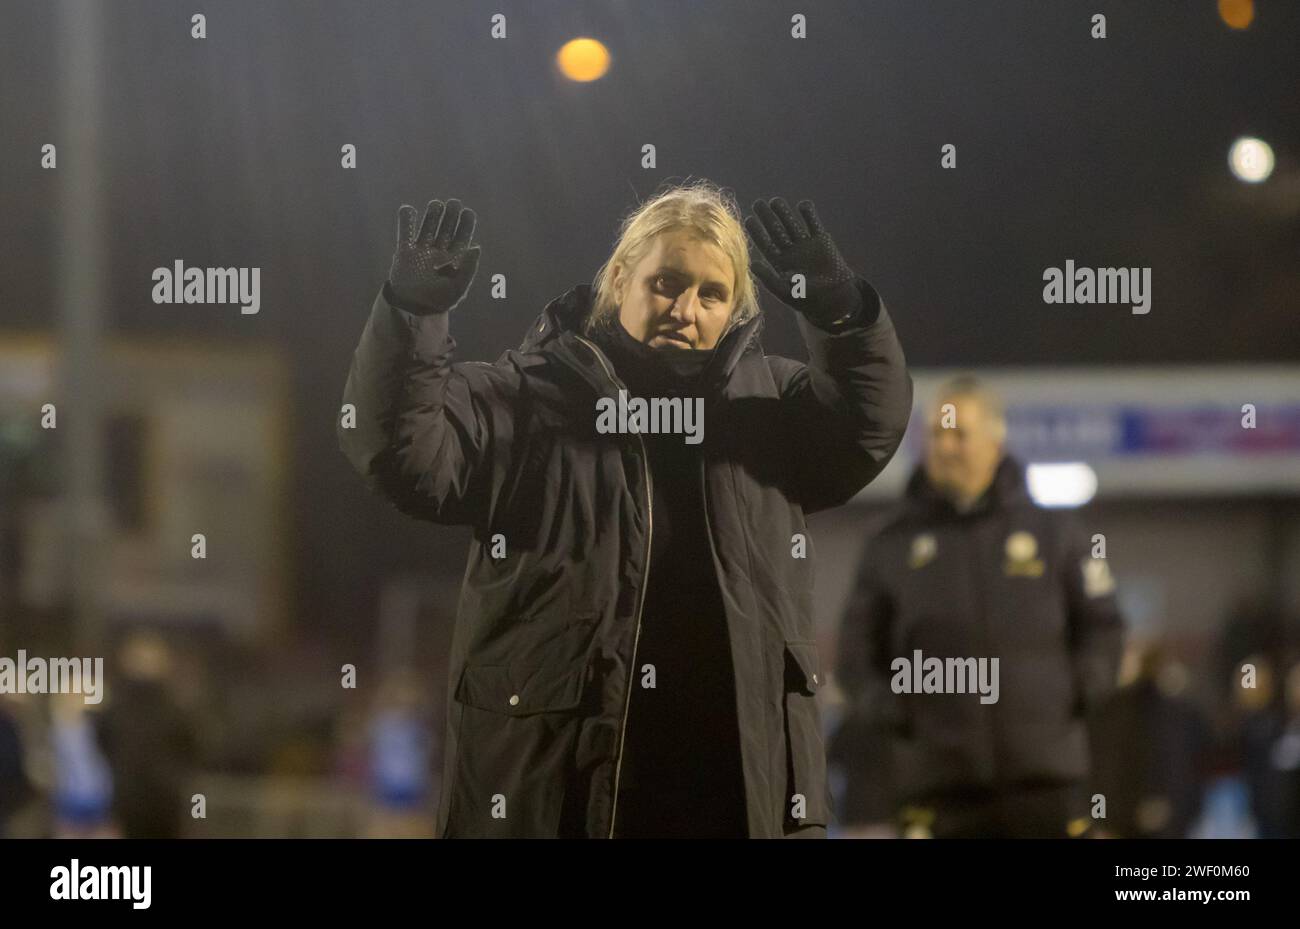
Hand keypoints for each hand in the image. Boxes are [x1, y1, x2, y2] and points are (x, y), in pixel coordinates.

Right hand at [387, 198, 481, 313]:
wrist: (412, 309)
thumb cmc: (438, 301)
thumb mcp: (458, 288)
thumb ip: (468, 268)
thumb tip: (476, 247)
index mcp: (454, 260)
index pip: (462, 237)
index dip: (466, 224)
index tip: (468, 213)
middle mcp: (439, 252)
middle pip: (446, 228)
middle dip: (451, 215)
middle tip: (454, 204)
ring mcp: (421, 250)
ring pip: (428, 226)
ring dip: (432, 214)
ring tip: (436, 205)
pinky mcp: (404, 251)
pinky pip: (405, 232)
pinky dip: (406, 221)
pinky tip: (408, 210)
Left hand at [744, 197, 862, 326]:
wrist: (834, 297)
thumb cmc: (807, 298)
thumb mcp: (785, 291)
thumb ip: (768, 278)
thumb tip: (753, 264)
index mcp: (780, 262)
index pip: (765, 244)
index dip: (757, 232)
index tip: (749, 220)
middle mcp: (791, 251)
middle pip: (776, 230)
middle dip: (767, 217)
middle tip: (758, 204)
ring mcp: (806, 244)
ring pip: (792, 224)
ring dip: (784, 213)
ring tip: (775, 201)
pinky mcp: (821, 240)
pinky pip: (813, 224)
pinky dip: (809, 214)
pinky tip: (802, 205)